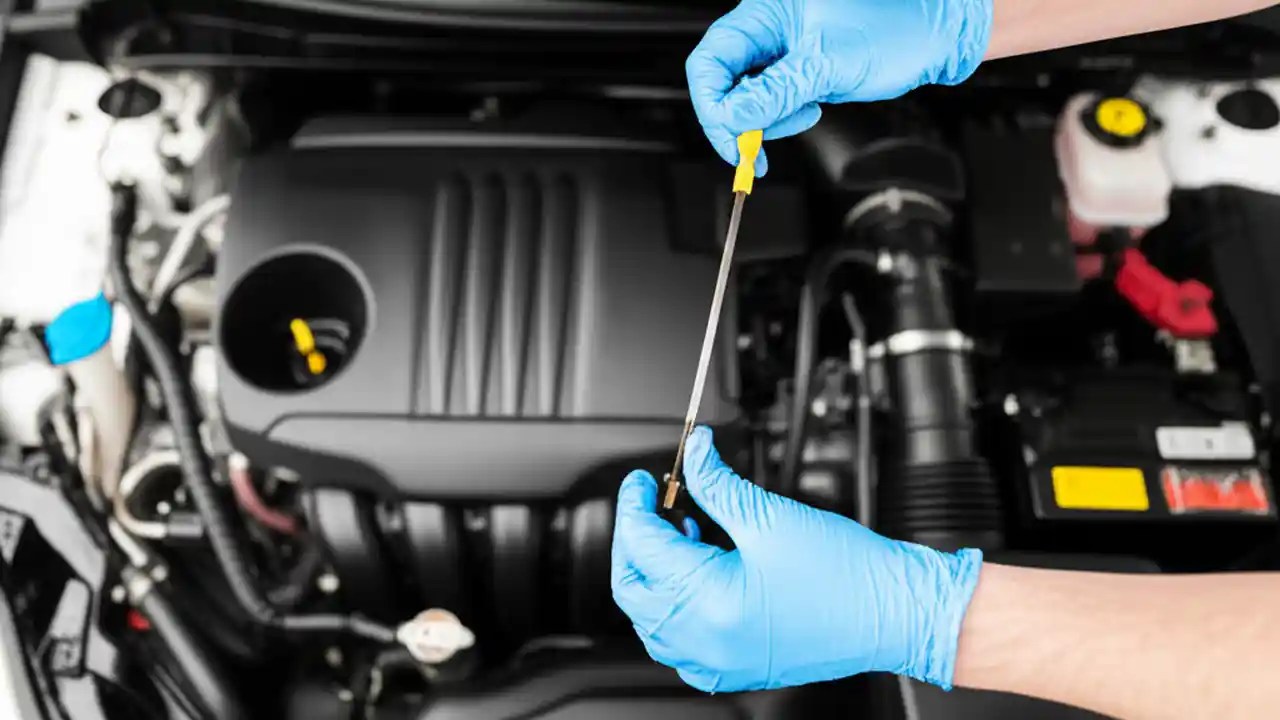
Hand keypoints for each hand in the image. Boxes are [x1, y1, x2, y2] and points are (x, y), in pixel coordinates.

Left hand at [611, 426, 982, 691]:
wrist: (897, 611)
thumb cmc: (849, 574)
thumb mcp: (770, 515)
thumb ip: (718, 482)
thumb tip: (696, 451)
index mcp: (708, 604)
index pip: (642, 547)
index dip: (634, 505)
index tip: (641, 482)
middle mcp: (706, 642)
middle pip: (633, 586)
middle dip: (636, 540)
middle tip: (654, 504)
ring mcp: (719, 661)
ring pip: (652, 618)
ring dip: (654, 573)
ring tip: (683, 533)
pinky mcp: (736, 666)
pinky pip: (680, 641)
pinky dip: (675, 607)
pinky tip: (697, 574)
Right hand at [686, 0, 993, 174]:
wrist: (937, 33)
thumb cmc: (897, 25)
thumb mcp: (831, 63)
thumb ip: (778, 92)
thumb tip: (735, 118)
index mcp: (765, 11)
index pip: (711, 62)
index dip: (714, 106)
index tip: (733, 139)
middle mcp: (768, 27)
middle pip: (722, 81)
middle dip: (738, 119)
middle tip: (755, 148)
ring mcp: (782, 48)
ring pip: (746, 94)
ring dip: (764, 119)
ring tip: (802, 115)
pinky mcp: (797, 67)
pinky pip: (771, 97)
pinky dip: (781, 115)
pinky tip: (806, 110)